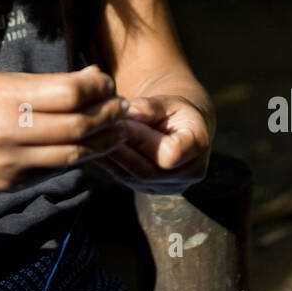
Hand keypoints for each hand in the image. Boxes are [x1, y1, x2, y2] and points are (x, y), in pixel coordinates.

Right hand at [0, 64, 127, 191]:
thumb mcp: (6, 81)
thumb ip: (51, 83)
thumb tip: (96, 77)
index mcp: (6, 98)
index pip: (69, 93)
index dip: (97, 87)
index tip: (107, 82)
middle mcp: (8, 132)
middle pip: (77, 126)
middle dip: (107, 115)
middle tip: (121, 107)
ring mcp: (11, 163)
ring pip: (73, 154)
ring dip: (102, 141)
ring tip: (117, 129)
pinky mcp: (13, 184)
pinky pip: (57, 169)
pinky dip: (79, 156)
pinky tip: (91, 144)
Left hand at [92, 93, 211, 192]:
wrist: (179, 127)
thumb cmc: (174, 110)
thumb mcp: (169, 101)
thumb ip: (152, 106)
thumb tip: (130, 111)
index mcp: (198, 145)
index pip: (170, 154)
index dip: (144, 141)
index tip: (122, 122)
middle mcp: (188, 172)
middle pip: (149, 169)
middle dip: (122, 149)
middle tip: (99, 130)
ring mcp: (168, 186)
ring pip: (134, 176)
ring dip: (112, 158)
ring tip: (93, 138)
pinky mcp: (149, 189)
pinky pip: (126, 178)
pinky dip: (109, 163)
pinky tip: (93, 148)